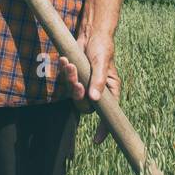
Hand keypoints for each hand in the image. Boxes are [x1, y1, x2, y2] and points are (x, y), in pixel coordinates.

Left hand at [60, 28, 120, 146]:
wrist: (91, 33)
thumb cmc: (102, 47)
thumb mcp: (102, 63)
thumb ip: (99, 80)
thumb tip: (94, 99)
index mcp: (110, 90)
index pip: (108, 114)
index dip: (104, 128)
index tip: (96, 140)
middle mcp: (98, 90)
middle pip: (85, 105)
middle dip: (78, 94)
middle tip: (76, 81)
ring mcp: (86, 84)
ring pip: (74, 93)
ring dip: (70, 80)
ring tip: (69, 65)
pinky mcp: (75, 77)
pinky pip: (68, 81)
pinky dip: (65, 72)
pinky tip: (65, 60)